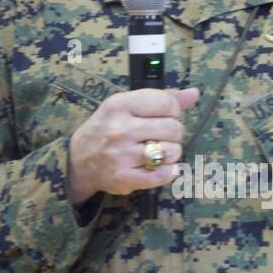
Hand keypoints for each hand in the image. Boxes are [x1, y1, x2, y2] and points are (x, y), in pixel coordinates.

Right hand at [67, 86, 199, 201]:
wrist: (78, 160)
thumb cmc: (107, 129)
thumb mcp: (126, 106)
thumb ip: (161, 98)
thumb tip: (194, 94)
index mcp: (120, 105)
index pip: (167, 103)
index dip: (174, 111)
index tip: (166, 116)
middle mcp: (120, 129)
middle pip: (173, 129)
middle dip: (174, 133)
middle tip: (162, 136)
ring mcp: (122, 155)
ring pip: (171, 152)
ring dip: (171, 153)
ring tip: (159, 152)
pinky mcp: (124, 178)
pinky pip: (163, 175)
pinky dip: (168, 172)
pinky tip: (162, 167)